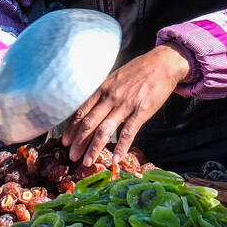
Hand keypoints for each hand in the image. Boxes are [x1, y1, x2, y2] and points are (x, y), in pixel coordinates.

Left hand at [61, 44, 191, 165]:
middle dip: (78, 142)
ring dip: (93, 148)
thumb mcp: (113, 79)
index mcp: (100, 90)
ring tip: (87, 162)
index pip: (80, 112)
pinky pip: (128, 132)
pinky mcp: (141, 111)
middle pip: (88, 124)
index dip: (71, 128)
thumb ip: (102, 94)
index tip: (64, 141)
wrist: (162, 63)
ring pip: (104, 130)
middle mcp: (109, 98)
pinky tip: (115, 158)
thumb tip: (91, 108)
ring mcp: (124, 105)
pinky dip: (121, 147)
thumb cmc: (137, 71)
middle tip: (71, 157)